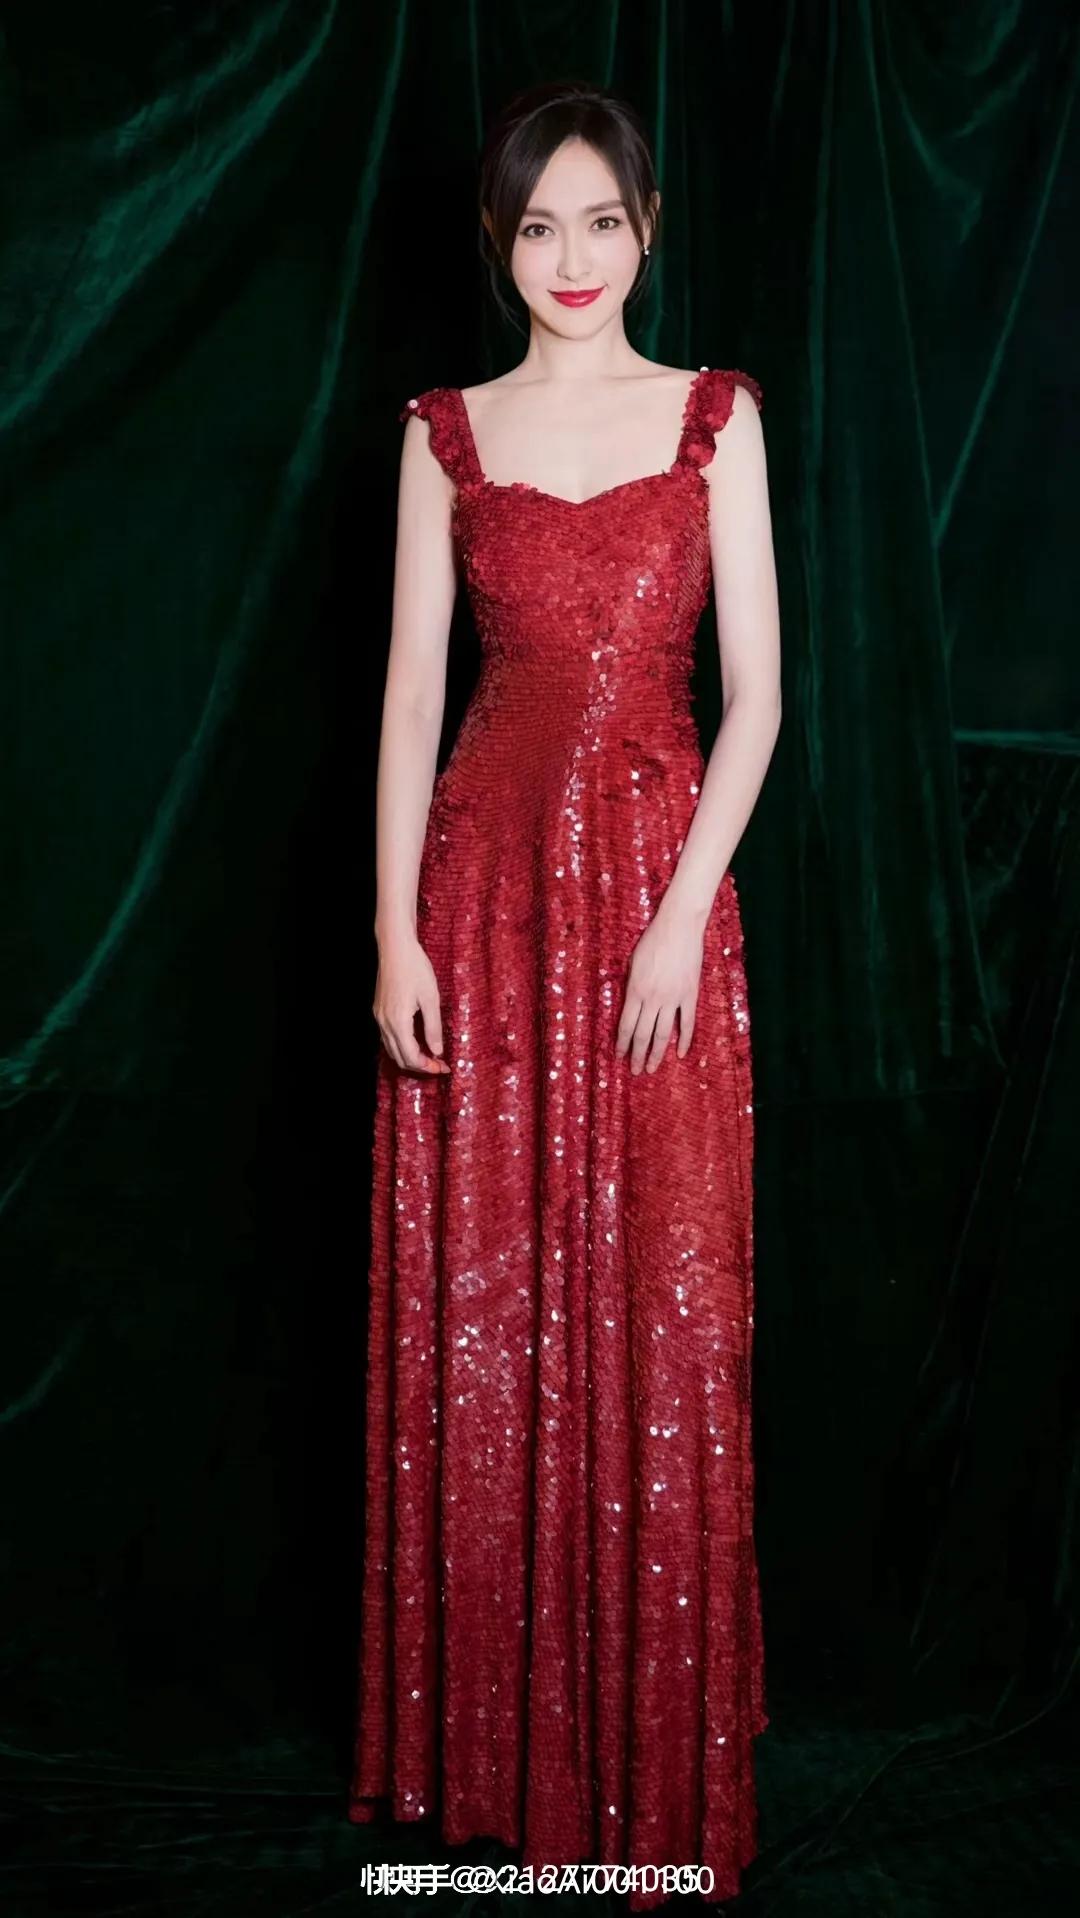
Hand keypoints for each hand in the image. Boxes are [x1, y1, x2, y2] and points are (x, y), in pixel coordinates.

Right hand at [373, 931, 451, 1073]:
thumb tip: (437, 1051)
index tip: (443, 1067)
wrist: (395, 947)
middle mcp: (384, 1023)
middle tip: (439, 1065)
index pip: (411, 1057)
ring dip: (409, 1057)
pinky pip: (388, 1037)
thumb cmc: (415, 968)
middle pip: (399, 1057)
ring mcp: (379, 1017)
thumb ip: (433, 1028)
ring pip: (392, 1049)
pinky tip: (415, 1042)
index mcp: (398, 1022)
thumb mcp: (431, 998)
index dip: (428, 1067)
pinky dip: (401, 1046)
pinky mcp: (378, 1010)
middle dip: (419, 1066)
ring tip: (429, 1056)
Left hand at [615, 903, 703, 1073]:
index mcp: (635, 990)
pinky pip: (687, 1022)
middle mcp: (653, 998)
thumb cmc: (652, 940)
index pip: (626, 1025)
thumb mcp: (633, 962)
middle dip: (637, 1055)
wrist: (679, 927)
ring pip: (664, 1033)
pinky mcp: (690, 994)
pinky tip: (680, 1053)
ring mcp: (673, 998)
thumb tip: (630, 1004)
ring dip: (657, 1053)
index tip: (619, 1056)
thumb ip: (631, 985)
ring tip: (652, 1068)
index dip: (622, 1043)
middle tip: (635, 1071)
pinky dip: (685, 1039)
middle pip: (643, 1034)